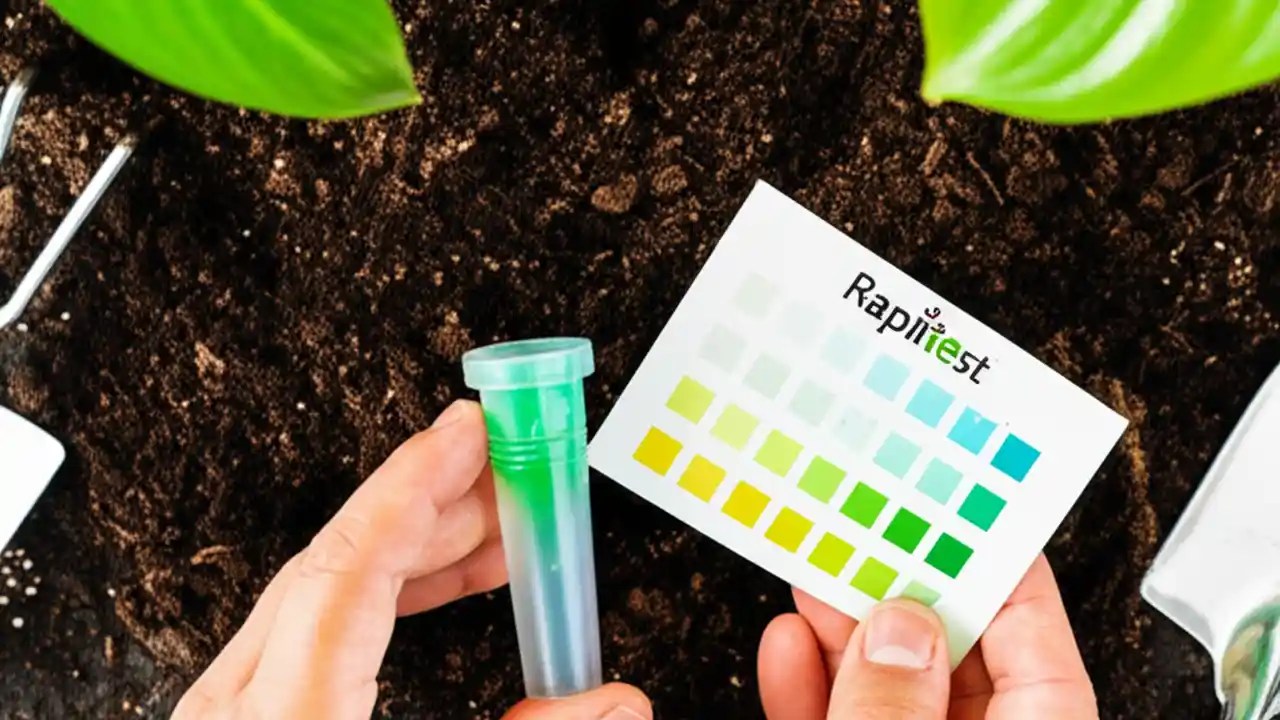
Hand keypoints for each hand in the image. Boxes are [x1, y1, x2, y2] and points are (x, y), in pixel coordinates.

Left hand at [173, 400, 651, 719]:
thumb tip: (616, 703)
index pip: (346, 574)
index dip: (413, 491)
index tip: (469, 431)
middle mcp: (240, 707)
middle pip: (335, 567)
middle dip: (434, 510)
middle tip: (516, 474)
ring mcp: (234, 713)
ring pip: (323, 595)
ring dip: (418, 552)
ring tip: (504, 535)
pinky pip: (317, 632)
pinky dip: (387, 599)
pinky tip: (446, 597)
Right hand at [757, 555, 1096, 718]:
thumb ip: (896, 710)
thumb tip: (895, 629)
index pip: (1034, 638)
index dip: (994, 564)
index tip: (953, 506)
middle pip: (952, 657)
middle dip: (898, 590)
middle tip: (863, 527)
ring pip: (888, 690)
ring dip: (842, 635)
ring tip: (813, 574)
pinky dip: (810, 691)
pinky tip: (787, 649)